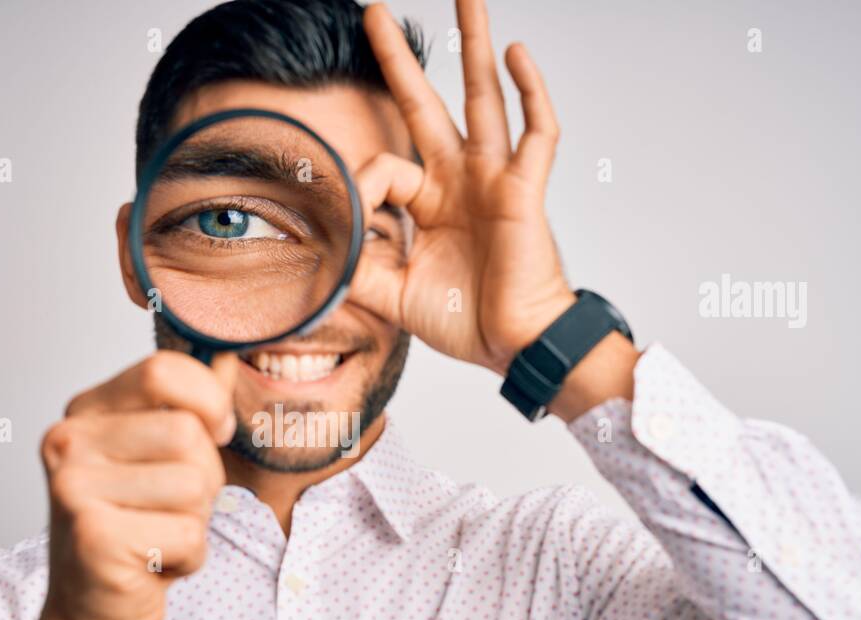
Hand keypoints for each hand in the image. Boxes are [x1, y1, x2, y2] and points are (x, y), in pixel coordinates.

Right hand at [38, 350, 238, 619]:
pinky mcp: (94, 539)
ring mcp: (74, 490)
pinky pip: (189, 536)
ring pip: (195, 485)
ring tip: (159, 535)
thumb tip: (229, 353)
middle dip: (204, 479)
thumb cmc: (130, 531)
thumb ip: (191, 405)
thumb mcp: (158, 459)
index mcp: (84, 412)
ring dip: (196, 521)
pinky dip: (188, 559)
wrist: (87, 614)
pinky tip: (153, 565)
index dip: (208, 402)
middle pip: (188, 433)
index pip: (164, 370)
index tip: (211, 434)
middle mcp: (68, 443)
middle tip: (170, 509)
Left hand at [350, 0, 576, 374]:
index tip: (356, 216)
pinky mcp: (524, 189)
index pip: (386, 167)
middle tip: (374, 13)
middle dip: (402, 60)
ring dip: (476, 46)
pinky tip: (516, 53)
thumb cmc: (467, 321)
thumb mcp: (394, 294)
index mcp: (431, 203)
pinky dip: (531, 91)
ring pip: (484, 98)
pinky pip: (536, 131)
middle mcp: (461, 180)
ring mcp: (495, 179)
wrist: (513, 344)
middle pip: (428, 103)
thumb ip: (359, 268)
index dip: (366, 183)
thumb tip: (323, 247)